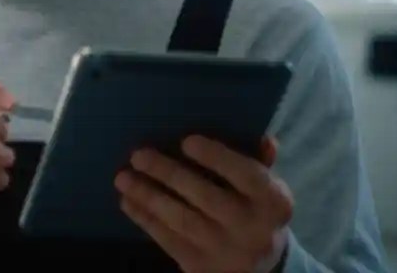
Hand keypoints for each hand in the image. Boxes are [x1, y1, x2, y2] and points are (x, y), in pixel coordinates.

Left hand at [114, 135, 292, 272]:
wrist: (261, 268)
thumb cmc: (255, 211)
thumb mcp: (266, 187)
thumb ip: (259, 160)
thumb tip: (262, 138)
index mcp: (273, 201)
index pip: (246, 175)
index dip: (216, 157)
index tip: (186, 141)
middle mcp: (251, 228)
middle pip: (206, 197)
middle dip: (169, 174)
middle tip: (138, 155)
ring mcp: (225, 250)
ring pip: (182, 220)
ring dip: (148, 196)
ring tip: (123, 177)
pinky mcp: (201, 266)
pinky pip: (167, 240)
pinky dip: (144, 219)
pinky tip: (127, 201)